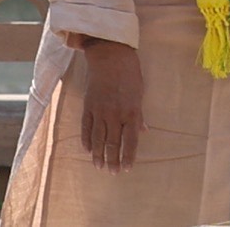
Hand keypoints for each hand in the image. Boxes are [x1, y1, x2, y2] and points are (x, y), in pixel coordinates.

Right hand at [76, 38, 141, 170]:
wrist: (111, 56)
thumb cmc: (130, 72)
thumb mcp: (140, 92)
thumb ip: (139, 114)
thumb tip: (143, 131)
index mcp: (131, 110)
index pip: (130, 139)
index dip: (128, 155)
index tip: (127, 168)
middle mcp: (115, 114)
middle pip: (113, 143)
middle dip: (113, 160)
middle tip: (113, 172)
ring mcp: (100, 112)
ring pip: (98, 140)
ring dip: (98, 155)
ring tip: (99, 166)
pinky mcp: (88, 107)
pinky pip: (86, 129)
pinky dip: (87, 141)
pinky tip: (88, 150)